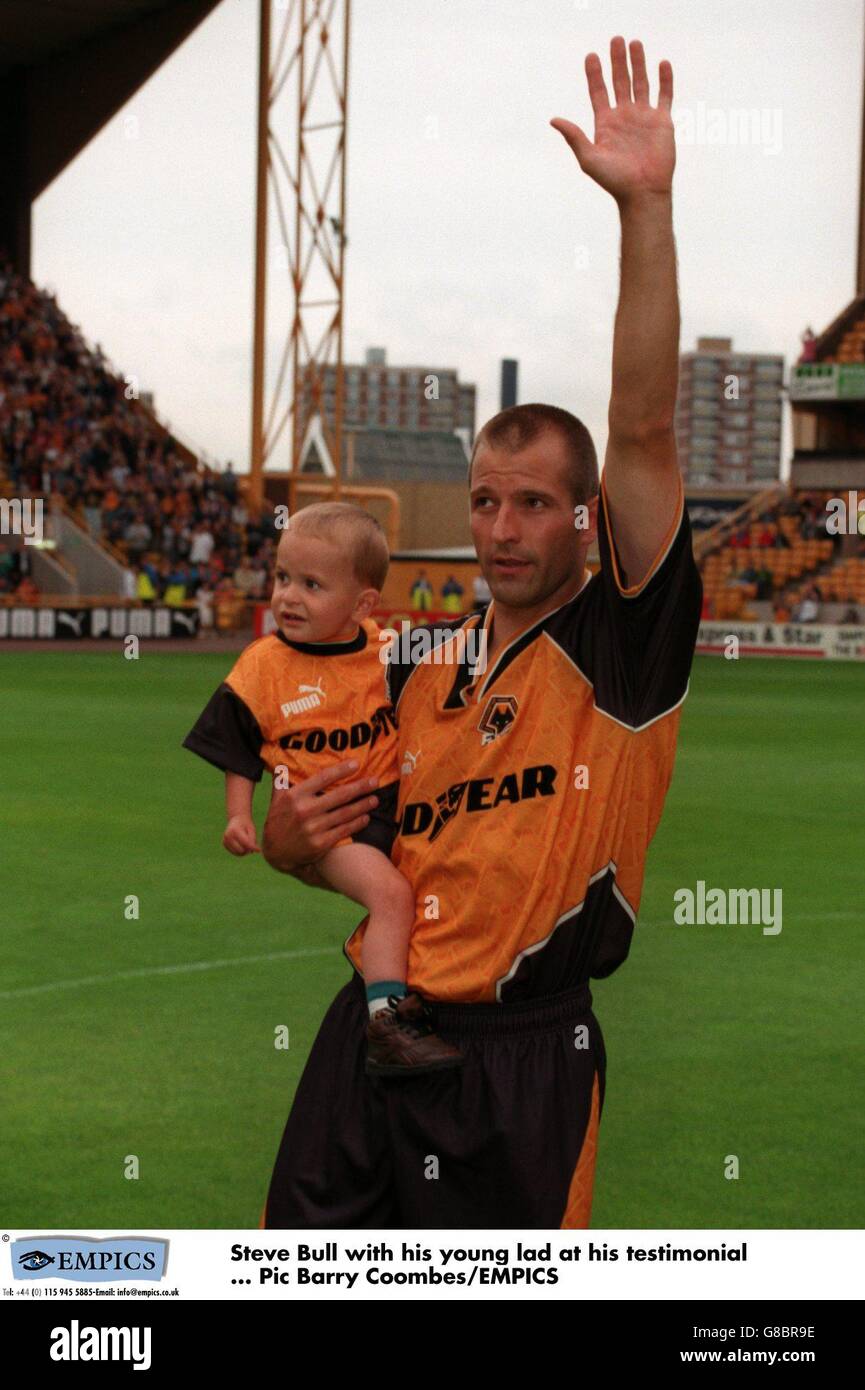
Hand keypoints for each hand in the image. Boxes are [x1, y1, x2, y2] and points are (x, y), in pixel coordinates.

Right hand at [223, 815, 260, 855]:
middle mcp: (228, 836)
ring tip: (248, 845)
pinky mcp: (224, 843)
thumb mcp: (252, 830)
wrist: (237, 818)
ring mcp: (225, 840)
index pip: (246, 843)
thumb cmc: (246, 824)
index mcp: (235, 830)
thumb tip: (257, 851)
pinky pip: (234, 853)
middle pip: (241, 850)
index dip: (253, 848)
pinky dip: (240, 851)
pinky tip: (242, 845)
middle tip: (253, 845)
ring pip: (238, 853)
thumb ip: (253, 840)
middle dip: (248, 850)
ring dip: (244, 851)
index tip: (259, 850)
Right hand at [262, 760, 380, 874]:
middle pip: (340, 795)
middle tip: (375, 781)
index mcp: (295, 796)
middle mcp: (305, 810)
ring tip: (375, 799)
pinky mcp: (321, 844)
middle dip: (361, 787)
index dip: (341, 770)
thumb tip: (284, 762)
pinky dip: (357, 823)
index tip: (357, 764)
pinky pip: (344, 830)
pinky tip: (366, 817)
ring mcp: (314, 828)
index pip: (323, 778)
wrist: (276, 852)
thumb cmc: (279, 820)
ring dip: (363, 805)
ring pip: (345, 813)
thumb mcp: (276, 798)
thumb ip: (282, 780)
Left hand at [550, 37, 673, 204]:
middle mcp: (624, 117)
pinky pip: (664, 95)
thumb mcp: (589, 158)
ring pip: (641, 83)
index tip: (591, 56)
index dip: (594, 74)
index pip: (598, 92)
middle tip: (616, 39)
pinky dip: (665, 80)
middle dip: (617, 61)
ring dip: (638, 63)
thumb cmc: (614, 181)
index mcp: (605, 123)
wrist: (642, 193)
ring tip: (635, 43)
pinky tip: (662, 63)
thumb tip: (554, 119)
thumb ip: (574, 137)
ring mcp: (643, 117)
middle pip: (619, 82)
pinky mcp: (662, 121)